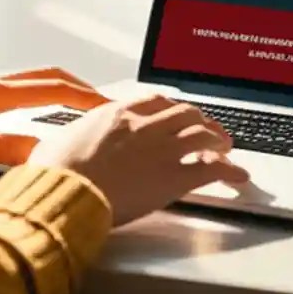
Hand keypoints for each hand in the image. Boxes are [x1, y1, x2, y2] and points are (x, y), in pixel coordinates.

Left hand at [0, 67, 108, 163]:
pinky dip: (37, 99)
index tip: (113, 109)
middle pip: (45, 76)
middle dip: (80, 87)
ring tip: (81, 109)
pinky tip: (34, 117)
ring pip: (29, 82)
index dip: (85, 98)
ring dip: (60, 90)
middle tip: (108, 105)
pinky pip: (13, 92)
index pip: (50, 88)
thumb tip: (41, 153)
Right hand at [29, 95, 249, 224]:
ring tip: (226, 148)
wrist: (66, 192)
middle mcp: (143, 126)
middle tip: (208, 130)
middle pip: (185, 113)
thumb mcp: (54, 145)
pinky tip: (238, 177)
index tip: (175, 113)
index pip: (153, 101)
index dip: (170, 107)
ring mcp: (162, 149)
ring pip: (202, 134)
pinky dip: (229, 171)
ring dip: (218, 140)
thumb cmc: (54, 174)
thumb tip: (54, 147)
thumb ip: (67, 140)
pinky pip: (211, 169)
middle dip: (200, 120)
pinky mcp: (174, 176)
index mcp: (115, 114)